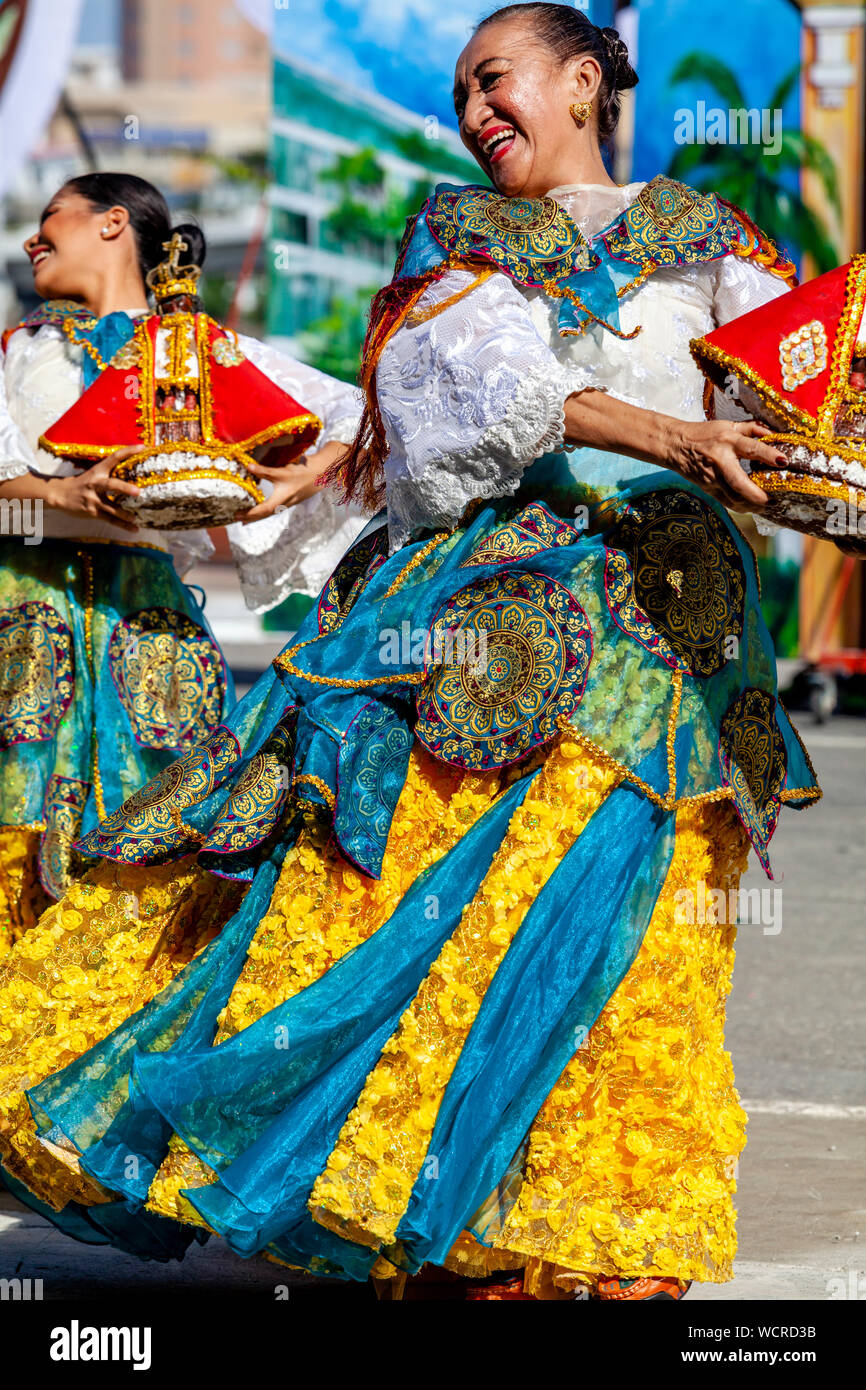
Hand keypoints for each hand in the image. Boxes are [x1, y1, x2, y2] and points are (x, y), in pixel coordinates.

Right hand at [46, 448, 142, 531]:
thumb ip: (110, 471)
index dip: (128, 451)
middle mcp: (95, 484)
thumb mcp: (94, 473)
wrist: (60, 494)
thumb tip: (133, 468)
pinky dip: (123, 525)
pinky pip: (110, 520)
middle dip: (124, 488)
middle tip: (138, 492)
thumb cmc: (82, 483)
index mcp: (98, 471)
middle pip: (111, 485)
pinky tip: (134, 529)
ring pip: (111, 507)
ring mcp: (93, 499)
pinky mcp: (93, 512)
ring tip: (135, 518)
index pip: (114, 457)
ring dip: (124, 514)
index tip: (143, 447)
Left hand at [237, 442, 347, 523]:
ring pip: (269, 513)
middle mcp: (283, 505)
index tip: (236, 514)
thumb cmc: (302, 473)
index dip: (247, 513)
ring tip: (245, 518)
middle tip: (236, 518)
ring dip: (257, 516)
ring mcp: (287, 504)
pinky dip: (265, 511)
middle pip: (263, 515)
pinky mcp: (290, 501)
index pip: (260, 511)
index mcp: (280, 501)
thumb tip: (248, 466)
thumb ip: (264, 470)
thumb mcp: (281, 472)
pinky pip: (274, 509)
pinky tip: (262, 508)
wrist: (320, 474)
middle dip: (250, 517)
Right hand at [665, 420, 779, 511]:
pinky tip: (752, 507)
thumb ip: (752, 429)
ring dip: (751, 505)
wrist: (676, 446)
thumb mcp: (727, 426)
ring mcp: (713, 478)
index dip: (768, 455)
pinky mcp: (708, 489)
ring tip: (767, 507)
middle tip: (774, 501)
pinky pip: (727, 502)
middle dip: (757, 495)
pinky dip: (740, 507)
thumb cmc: (703, 435)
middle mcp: (720, 461)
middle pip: (739, 483)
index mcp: (727, 441)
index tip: (783, 461)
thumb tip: (774, 435)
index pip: (751, 448)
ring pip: (733, 498)